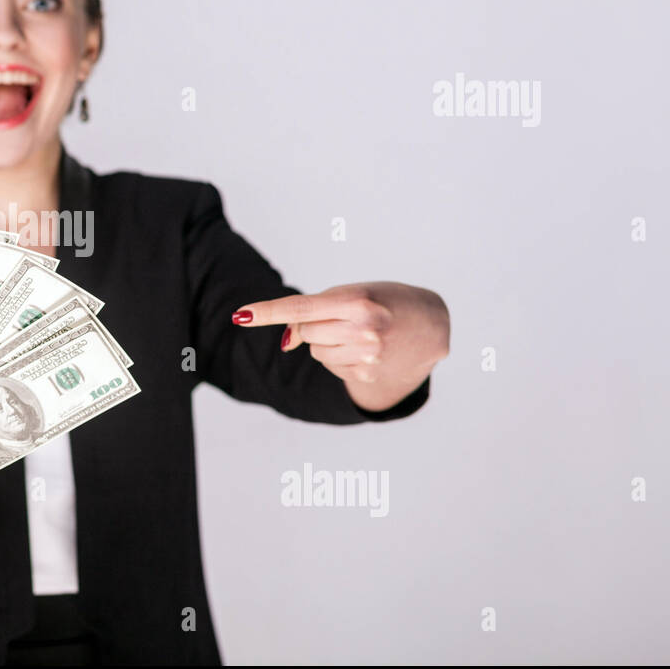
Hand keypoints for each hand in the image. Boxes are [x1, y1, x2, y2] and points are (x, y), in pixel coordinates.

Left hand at [232, 281, 449, 386]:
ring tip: (357, 333)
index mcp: (358, 302)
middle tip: (342, 318)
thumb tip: (286, 343)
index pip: (301, 309)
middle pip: (305, 332)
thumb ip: (315, 312)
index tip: (241, 315)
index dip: (268, 312)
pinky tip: (364, 349)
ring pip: (314, 352)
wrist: (429, 325)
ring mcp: (366, 357)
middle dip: (313, 325)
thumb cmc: (384, 300)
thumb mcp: (353, 294)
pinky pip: (330, 366)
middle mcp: (363, 331)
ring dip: (326, 342)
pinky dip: (339, 356)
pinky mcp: (366, 375)